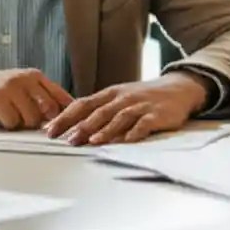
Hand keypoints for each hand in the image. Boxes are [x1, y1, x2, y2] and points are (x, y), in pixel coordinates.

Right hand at [0, 68, 73, 129]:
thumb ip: (39, 99)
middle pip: (50, 110)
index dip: (66, 115)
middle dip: (41, 123)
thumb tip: (64, 119)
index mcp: (35, 76)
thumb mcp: (19, 90)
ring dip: (21, 124)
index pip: (62, 97)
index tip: (64, 128)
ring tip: (9, 115)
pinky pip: (12, 122)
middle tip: (27, 123)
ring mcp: (11, 86)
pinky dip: (6, 124)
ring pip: (32, 118)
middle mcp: (26, 78)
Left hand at [44, 72, 206, 145]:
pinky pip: (144, 124)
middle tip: (67, 140)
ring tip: (93, 141)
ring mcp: (140, 106)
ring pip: (119, 118)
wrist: (178, 88)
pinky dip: (135, 132)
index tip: (50, 130)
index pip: (83, 104)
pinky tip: (127, 141)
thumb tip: (72, 125)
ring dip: (106, 130)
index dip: (66, 117)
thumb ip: (99, 109)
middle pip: (99, 112)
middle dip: (82, 127)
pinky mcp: (156, 115)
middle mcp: (123, 98)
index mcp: (110, 94)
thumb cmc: (144, 96)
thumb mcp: (120, 97)